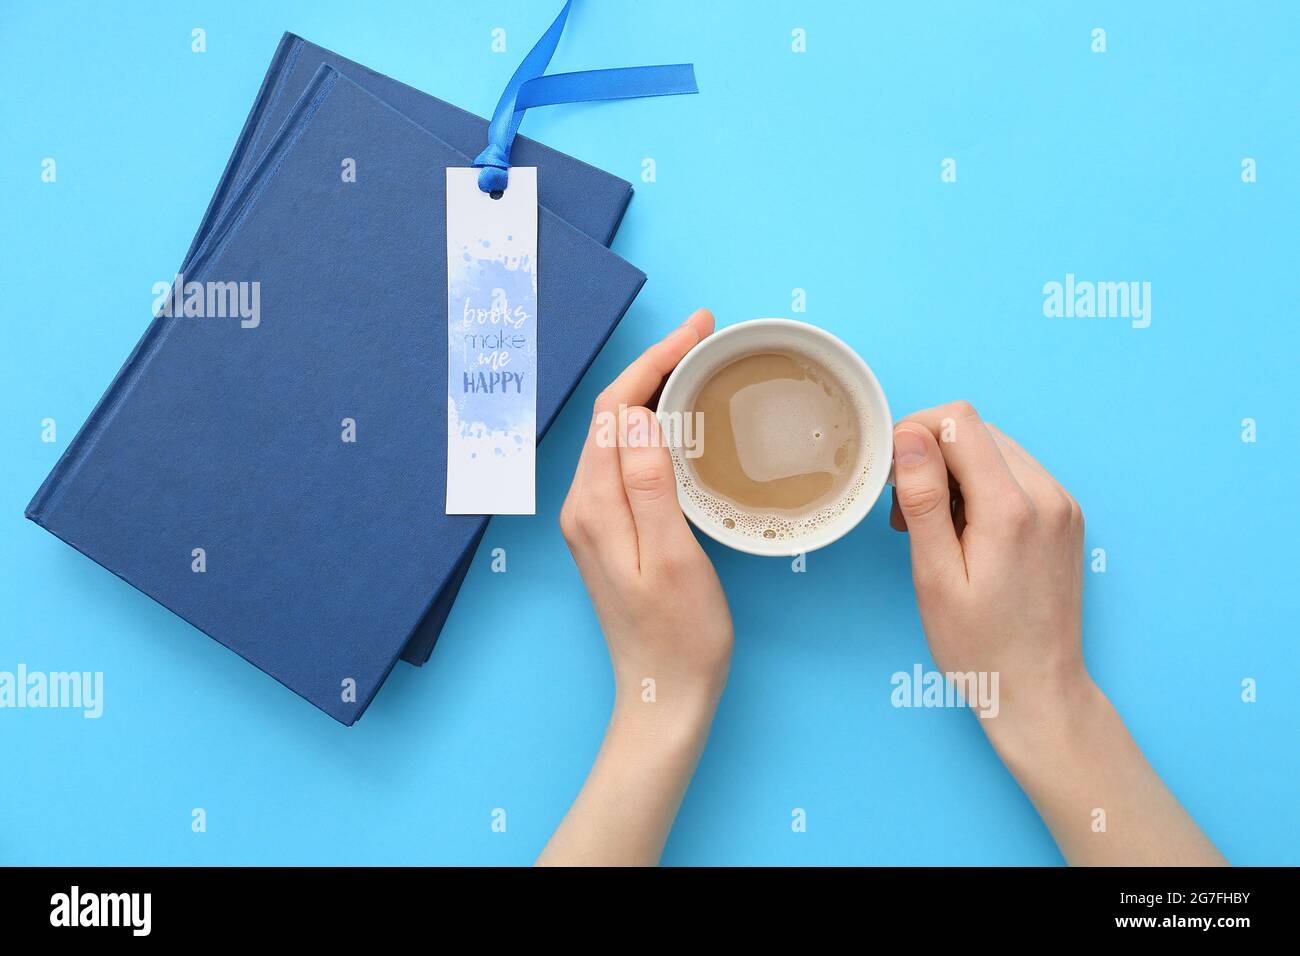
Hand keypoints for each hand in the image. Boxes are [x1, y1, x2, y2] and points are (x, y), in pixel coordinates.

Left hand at [538, 308, 730, 865]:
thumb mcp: (672, 556)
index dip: (654, 361)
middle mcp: (583, 505)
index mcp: (594, 505)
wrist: (667, 693)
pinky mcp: (610, 530)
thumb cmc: (679, 634)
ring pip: (617, 433)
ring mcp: (594, 518)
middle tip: (706, 334)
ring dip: (652, 391)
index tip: (698, 330)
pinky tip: (679, 419)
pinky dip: (652, 425)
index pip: (614, 409)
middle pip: (611, 414)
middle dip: (655, 365)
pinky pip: (625, 459)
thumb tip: (634, 413)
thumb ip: (649, 482)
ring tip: (697, 362)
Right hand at [889, 401, 1087, 743]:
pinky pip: (1015, 473)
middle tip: (907, 515)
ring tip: (935, 529)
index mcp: (1011, 508)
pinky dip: (982, 486)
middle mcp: (1046, 495)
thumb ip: (923, 500)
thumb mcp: (935, 576)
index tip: (892, 478)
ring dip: (955, 471)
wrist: (1038, 689)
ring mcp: (1062, 504)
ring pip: (995, 447)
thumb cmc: (979, 646)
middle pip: (976, 430)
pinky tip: (966, 530)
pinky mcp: (1065, 516)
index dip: (914, 433)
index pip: (958, 421)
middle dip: (931, 457)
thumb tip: (909, 437)